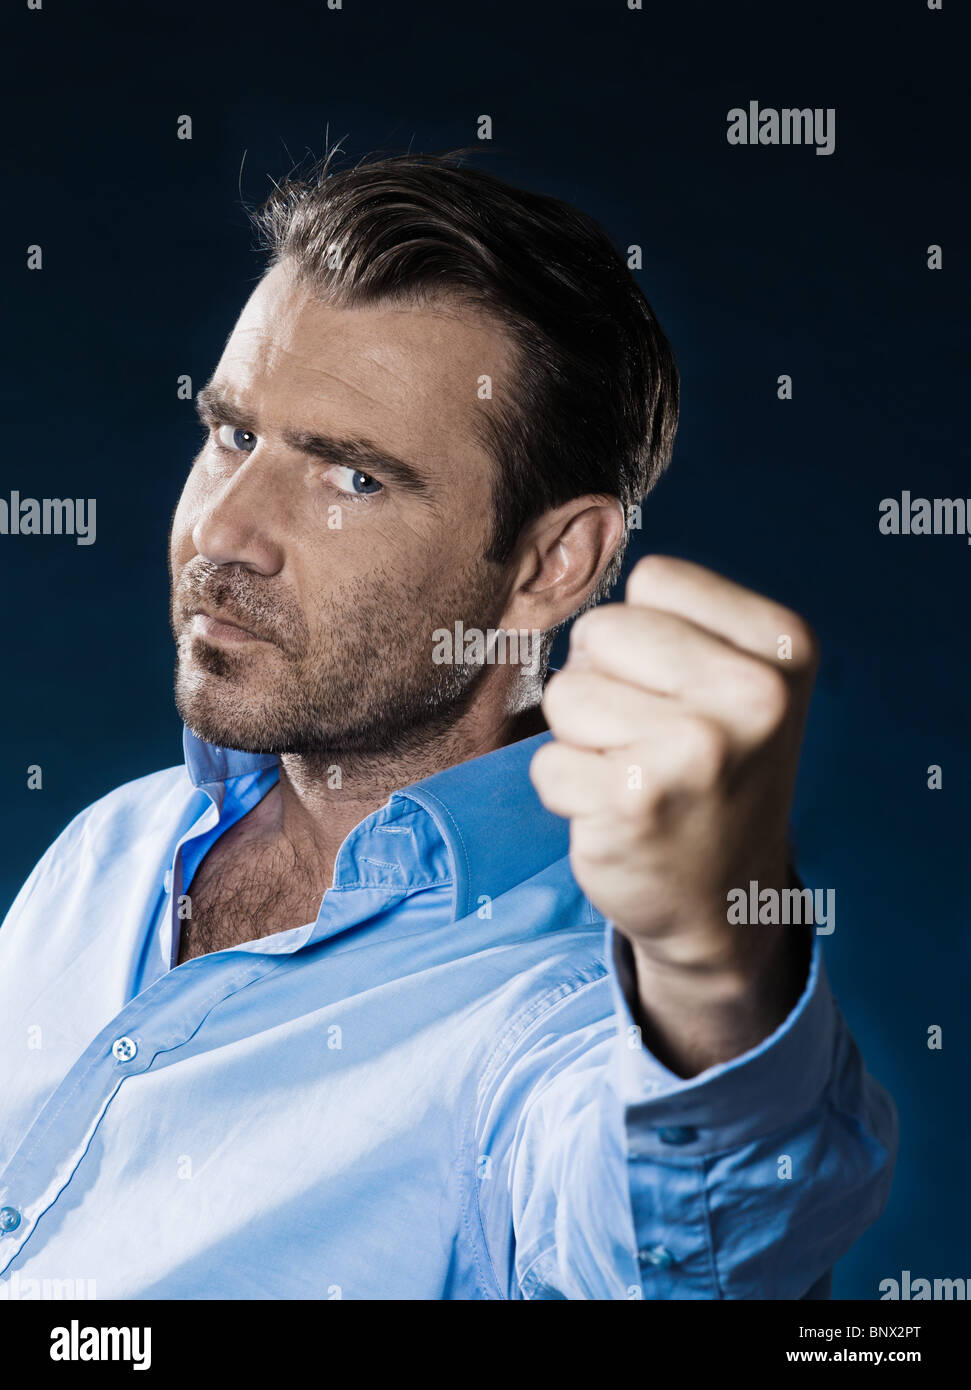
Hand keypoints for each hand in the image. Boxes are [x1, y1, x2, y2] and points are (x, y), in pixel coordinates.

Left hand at [529, 556, 817, 1069]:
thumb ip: (674, 619)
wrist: (723, 902)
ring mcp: (697, 749)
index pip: (652, 579)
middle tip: (653, 742)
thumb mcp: (734, 680)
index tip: (682, 693)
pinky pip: (547, 763)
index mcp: (782, 645)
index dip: (644, 636)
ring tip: (638, 777)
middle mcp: (754, 694)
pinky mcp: (636, 801)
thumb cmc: (712, 772)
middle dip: (604, 684)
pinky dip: (568, 793)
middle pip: (599, 631)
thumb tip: (565, 551)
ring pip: (564, 695)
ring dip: (582, 741)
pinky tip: (620, 817)